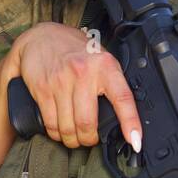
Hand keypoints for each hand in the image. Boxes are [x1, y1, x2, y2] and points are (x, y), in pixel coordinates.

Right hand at [10, 22, 141, 150]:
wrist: (42, 36)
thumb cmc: (76, 50)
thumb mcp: (101, 58)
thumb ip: (111, 82)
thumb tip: (123, 115)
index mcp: (105, 66)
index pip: (122, 98)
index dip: (130, 123)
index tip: (135, 141)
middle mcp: (83, 73)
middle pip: (87, 123)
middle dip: (89, 139)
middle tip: (90, 138)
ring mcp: (61, 82)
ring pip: (68, 127)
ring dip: (72, 139)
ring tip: (75, 137)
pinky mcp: (43, 89)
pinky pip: (51, 123)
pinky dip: (56, 134)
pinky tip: (59, 131)